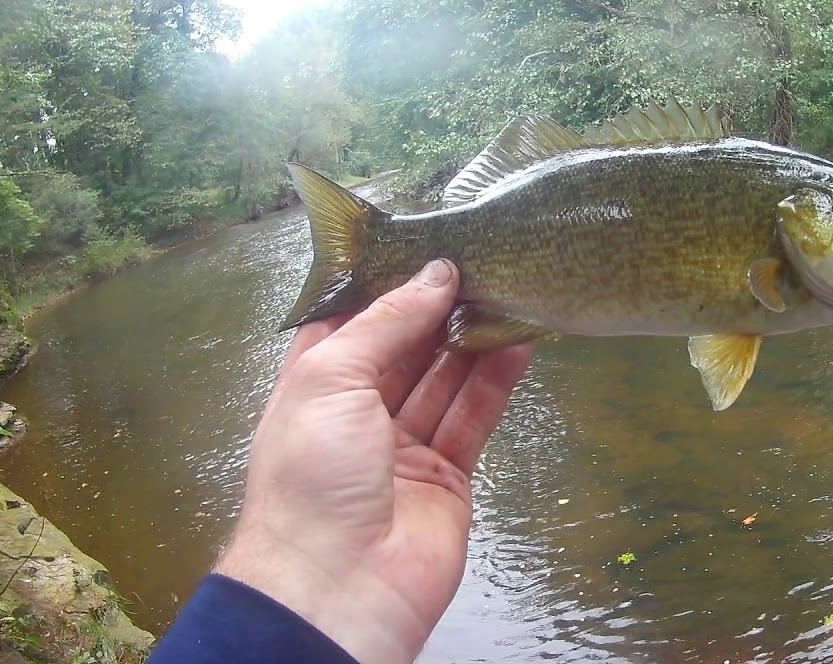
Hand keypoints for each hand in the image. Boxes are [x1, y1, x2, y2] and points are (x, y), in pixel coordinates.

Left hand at [215, 259, 533, 662]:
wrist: (337, 586)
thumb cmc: (312, 473)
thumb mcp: (331, 378)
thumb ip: (387, 322)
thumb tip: (436, 273)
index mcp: (314, 388)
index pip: (354, 324)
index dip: (390, 287)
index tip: (431, 247)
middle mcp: (358, 414)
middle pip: (407, 349)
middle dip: (440, 309)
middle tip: (484, 263)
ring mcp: (405, 447)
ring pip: (446, 380)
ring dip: (475, 339)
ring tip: (510, 291)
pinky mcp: (449, 475)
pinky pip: (474, 418)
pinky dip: (496, 381)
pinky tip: (519, 343)